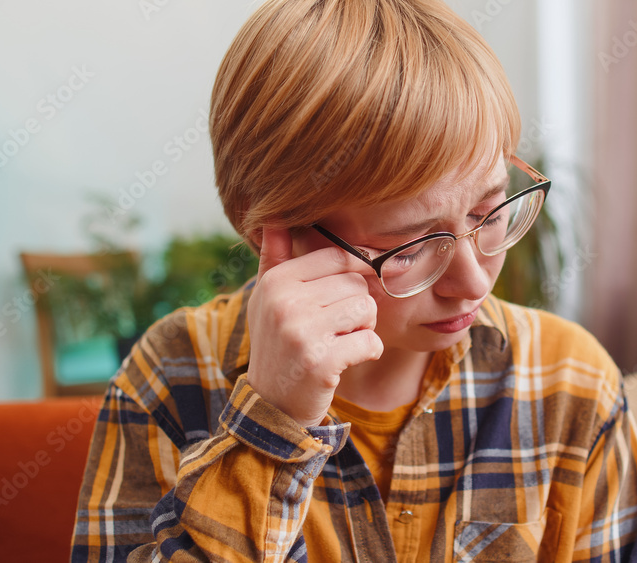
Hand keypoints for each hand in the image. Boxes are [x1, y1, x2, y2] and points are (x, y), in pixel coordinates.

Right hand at [245, 227, 383, 426]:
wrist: (271, 405)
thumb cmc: (277, 346)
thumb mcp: (266, 301)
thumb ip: (274, 259)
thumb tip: (273, 218)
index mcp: (276, 282)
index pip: (336, 256)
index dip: (359, 266)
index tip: (363, 282)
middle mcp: (285, 302)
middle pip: (355, 283)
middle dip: (358, 306)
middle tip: (340, 327)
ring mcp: (302, 331)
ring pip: (366, 309)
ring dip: (365, 328)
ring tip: (343, 341)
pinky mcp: (321, 360)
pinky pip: (370, 341)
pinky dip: (369, 351)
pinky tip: (349, 360)